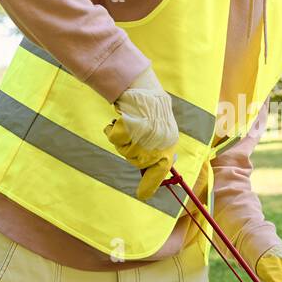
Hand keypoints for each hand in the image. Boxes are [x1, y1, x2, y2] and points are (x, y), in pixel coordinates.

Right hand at [103, 67, 177, 200]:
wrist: (142, 86)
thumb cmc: (151, 108)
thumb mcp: (162, 129)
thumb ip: (162, 147)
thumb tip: (167, 165)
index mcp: (168, 143)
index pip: (161, 170)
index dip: (150, 184)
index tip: (143, 195)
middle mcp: (158, 142)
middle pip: (136, 160)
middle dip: (131, 151)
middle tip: (133, 134)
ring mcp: (143, 136)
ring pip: (124, 150)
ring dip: (122, 139)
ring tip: (129, 123)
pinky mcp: (130, 128)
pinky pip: (115, 138)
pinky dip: (113, 130)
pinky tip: (120, 120)